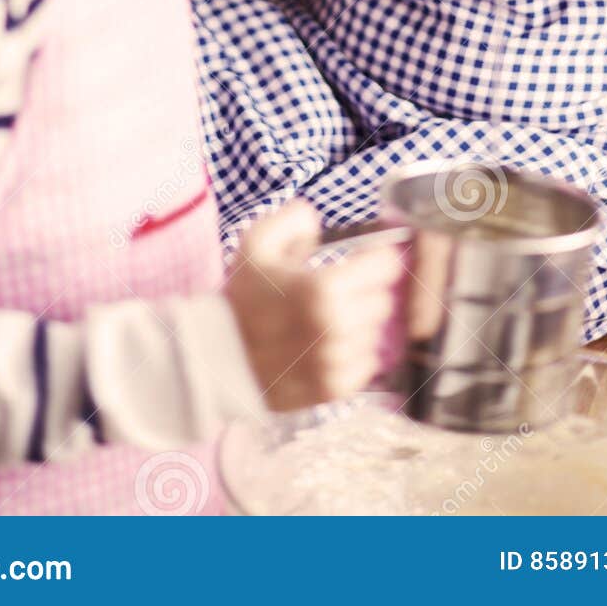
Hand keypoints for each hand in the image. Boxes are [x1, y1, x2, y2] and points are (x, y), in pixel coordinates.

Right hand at [225, 200, 403, 411]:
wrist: (220, 356)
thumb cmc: (243, 297)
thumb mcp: (257, 242)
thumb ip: (293, 218)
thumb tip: (318, 218)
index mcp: (322, 288)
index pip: (387, 267)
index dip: (379, 259)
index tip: (369, 260)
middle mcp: (335, 326)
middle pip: (384, 301)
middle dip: (367, 291)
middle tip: (343, 291)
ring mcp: (336, 360)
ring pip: (376, 333)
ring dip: (360, 324)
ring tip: (331, 319)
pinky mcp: (333, 388)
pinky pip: (368, 364)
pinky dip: (355, 354)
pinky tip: (331, 345)